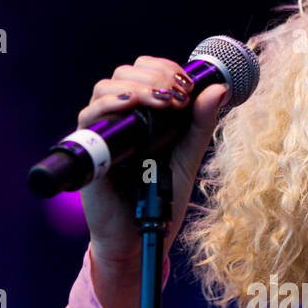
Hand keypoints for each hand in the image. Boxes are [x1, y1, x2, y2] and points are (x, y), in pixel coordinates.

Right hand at [77, 56, 228, 273]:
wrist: (140, 239)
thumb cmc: (160, 201)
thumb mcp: (187, 158)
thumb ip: (200, 125)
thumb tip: (218, 89)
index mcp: (141, 116)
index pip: (144, 72)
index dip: (164, 68)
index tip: (187, 84)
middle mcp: (119, 119)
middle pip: (124, 73)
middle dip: (154, 76)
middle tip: (179, 95)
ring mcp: (102, 134)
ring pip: (106, 88)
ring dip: (138, 86)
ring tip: (164, 101)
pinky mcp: (89, 151)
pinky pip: (90, 117)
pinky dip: (110, 104)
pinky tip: (130, 105)